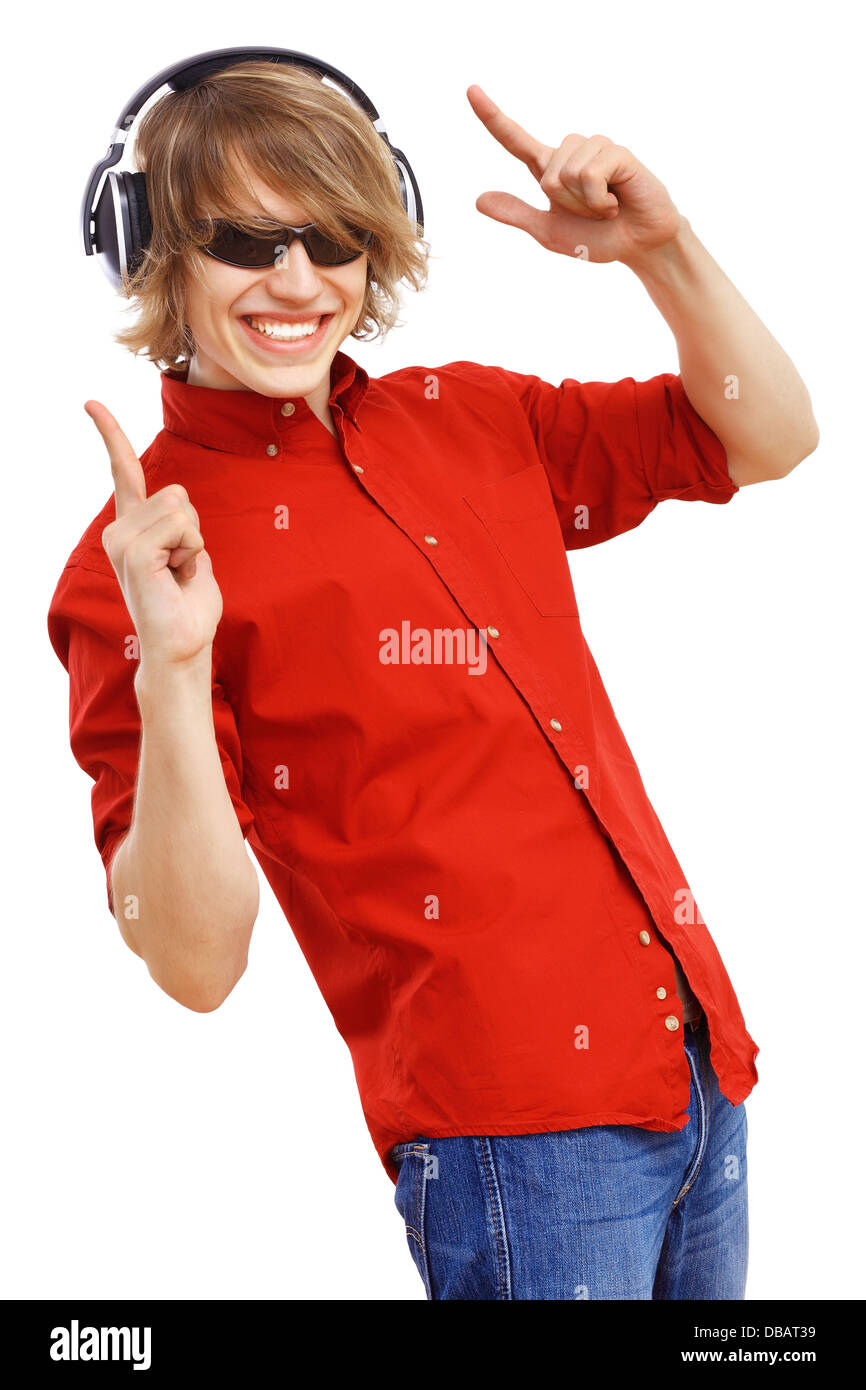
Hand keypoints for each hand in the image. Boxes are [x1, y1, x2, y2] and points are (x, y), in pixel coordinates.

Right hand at [87, 400, 222, 666]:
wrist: (182, 645)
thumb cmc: (189, 607)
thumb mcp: (191, 556)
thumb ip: (182, 527)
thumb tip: (181, 514)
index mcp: (133, 528)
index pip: (123, 471)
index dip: (110, 434)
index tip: (90, 403)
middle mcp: (120, 529)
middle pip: (178, 494)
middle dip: (195, 530)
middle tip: (182, 568)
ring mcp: (122, 540)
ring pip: (182, 510)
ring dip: (194, 543)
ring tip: (178, 574)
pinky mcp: (133, 553)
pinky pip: (182, 528)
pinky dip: (191, 552)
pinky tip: (176, 576)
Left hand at [467, 84, 681, 264]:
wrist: (639, 245)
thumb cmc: (597, 238)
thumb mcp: (549, 232)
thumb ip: (517, 214)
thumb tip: (479, 200)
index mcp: (549, 169)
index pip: (515, 140)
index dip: (492, 117)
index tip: (470, 90)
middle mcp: (570, 152)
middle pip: (546, 174)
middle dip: (567, 204)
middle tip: (592, 212)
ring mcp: (594, 148)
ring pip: (567, 174)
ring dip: (585, 203)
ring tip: (606, 206)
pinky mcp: (617, 152)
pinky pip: (590, 175)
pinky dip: (600, 200)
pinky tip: (617, 202)